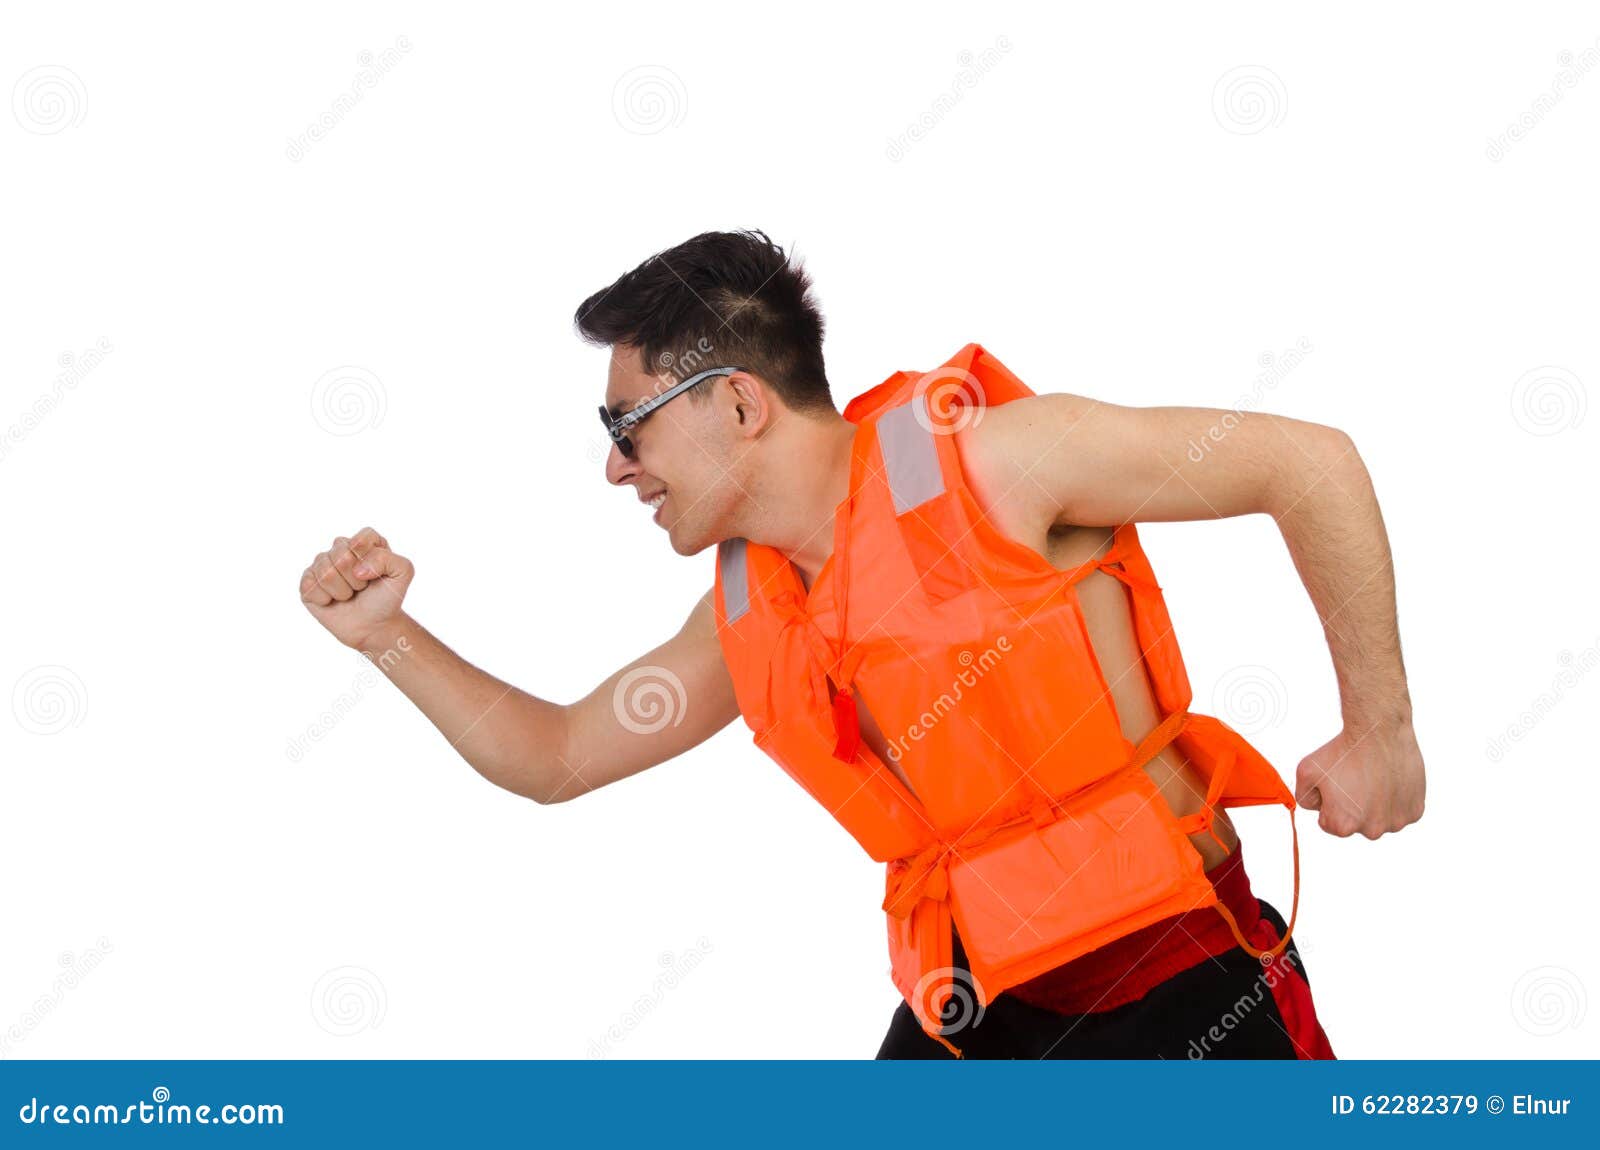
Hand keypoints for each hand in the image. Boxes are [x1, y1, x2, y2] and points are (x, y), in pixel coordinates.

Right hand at [298, 526, 413, 649]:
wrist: (374, 625)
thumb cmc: (387, 598)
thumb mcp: (403, 573)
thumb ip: (388, 559)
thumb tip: (357, 569)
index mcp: (365, 541)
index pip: (361, 539)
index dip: (369, 560)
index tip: (376, 575)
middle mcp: (341, 548)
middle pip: (341, 556)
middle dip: (356, 580)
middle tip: (361, 587)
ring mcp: (321, 564)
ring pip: (326, 573)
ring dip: (342, 591)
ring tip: (349, 594)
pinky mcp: (307, 582)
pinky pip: (310, 586)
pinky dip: (325, 599)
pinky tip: (332, 601)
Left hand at [1295, 717, 1424, 838]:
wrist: (1378, 731)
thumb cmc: (1343, 751)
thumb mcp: (1305, 773)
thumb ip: (1304, 798)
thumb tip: (1317, 809)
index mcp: (1342, 825)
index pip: (1329, 822)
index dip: (1330, 801)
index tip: (1338, 783)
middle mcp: (1371, 830)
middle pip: (1356, 823)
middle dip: (1353, 805)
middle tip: (1356, 778)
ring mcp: (1396, 822)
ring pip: (1380, 817)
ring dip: (1376, 803)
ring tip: (1373, 776)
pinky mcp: (1415, 810)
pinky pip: (1400, 810)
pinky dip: (1395, 798)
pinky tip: (1389, 778)